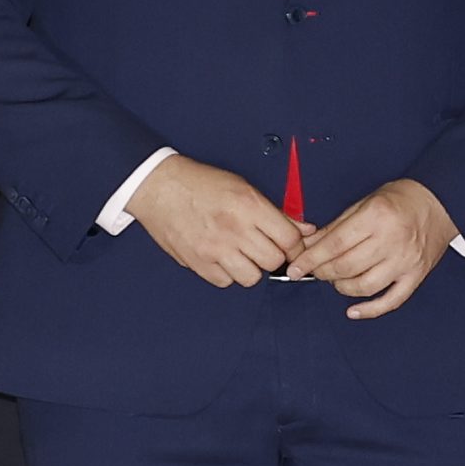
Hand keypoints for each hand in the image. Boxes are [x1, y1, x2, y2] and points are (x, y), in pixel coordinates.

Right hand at [123, 153, 298, 286]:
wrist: (158, 187)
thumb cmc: (202, 184)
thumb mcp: (245, 188)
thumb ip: (277, 212)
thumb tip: (306, 230)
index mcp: (250, 207)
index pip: (290, 239)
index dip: (295, 245)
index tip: (290, 245)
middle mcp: (234, 229)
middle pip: (273, 261)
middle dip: (274, 256)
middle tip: (265, 248)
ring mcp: (214, 248)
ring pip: (251, 277)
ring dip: (251, 268)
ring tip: (243, 254)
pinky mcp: (196, 261)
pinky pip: (224, 281)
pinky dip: (227, 274)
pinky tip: (223, 258)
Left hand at [291, 179, 458, 318]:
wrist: (443, 203)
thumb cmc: (403, 199)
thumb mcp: (364, 203)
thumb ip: (336, 227)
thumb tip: (308, 246)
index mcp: (377, 217)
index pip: (334, 245)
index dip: (310, 259)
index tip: (295, 268)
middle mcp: (392, 240)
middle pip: (346, 266)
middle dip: (322, 272)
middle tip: (315, 271)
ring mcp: (406, 260)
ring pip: (364, 286)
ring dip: (341, 287)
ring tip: (336, 280)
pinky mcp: (416, 275)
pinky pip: (392, 300)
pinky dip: (371, 310)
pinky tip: (353, 311)